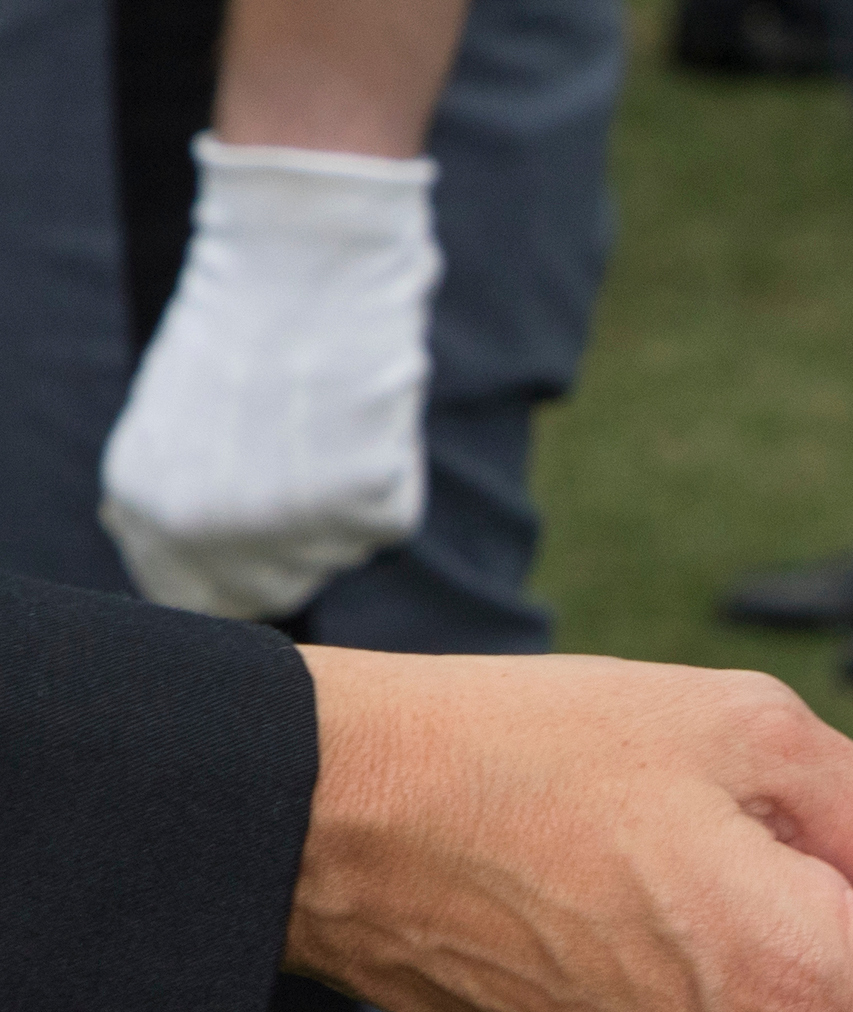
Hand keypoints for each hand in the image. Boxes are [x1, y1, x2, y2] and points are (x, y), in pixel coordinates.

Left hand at [100, 135, 440, 621]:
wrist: (301, 257)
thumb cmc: (243, 322)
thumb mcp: (175, 418)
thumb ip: (181, 498)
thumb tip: (216, 564)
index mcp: (146, 506)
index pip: (196, 599)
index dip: (238, 569)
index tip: (268, 528)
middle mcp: (205, 528)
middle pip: (275, 588)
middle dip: (300, 538)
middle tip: (309, 459)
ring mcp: (282, 521)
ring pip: (340, 551)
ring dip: (347, 497)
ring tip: (330, 417)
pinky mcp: (358, 504)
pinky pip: (392, 516)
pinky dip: (393, 471)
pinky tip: (365, 415)